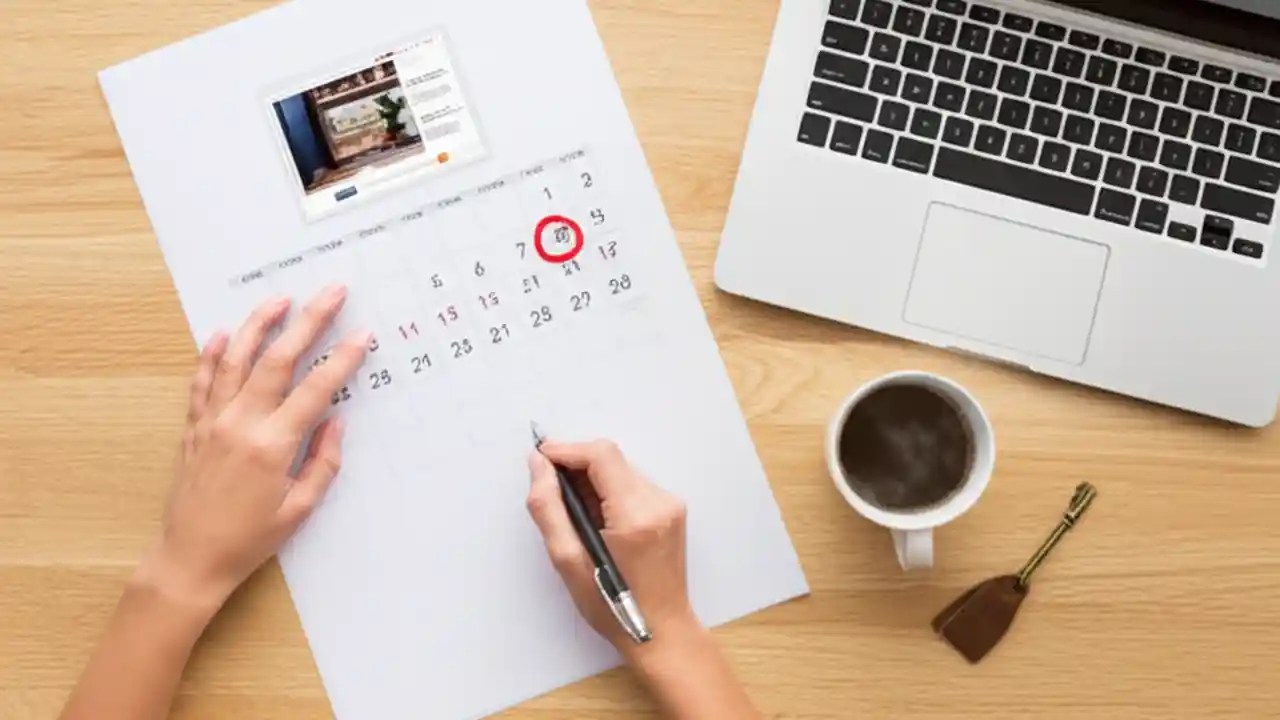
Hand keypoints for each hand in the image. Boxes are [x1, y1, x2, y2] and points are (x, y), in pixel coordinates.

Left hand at [136, 285, 368, 612]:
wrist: (191, 559)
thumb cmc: (250, 540)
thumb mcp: (300, 508)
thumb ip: (323, 462)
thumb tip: (335, 422)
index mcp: (273, 445)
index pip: (316, 389)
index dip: (342, 358)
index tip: (363, 335)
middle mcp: (241, 424)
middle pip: (277, 359)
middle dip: (308, 321)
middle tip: (330, 294)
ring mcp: (212, 421)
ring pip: (235, 359)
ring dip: (258, 325)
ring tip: (279, 300)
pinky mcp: (193, 427)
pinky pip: (201, 381)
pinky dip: (211, 354)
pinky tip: (221, 333)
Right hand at [525, 440, 696, 654]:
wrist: (661, 631)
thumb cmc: (612, 606)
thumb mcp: (568, 561)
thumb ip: (548, 508)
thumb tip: (538, 465)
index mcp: (636, 514)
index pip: (602, 456)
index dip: (567, 450)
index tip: (541, 458)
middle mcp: (659, 502)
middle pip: (611, 460)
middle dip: (577, 467)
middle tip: (552, 492)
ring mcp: (670, 504)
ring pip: (621, 471)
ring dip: (593, 481)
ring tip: (576, 514)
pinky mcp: (672, 510)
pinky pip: (633, 485)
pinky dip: (610, 492)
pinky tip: (598, 520)